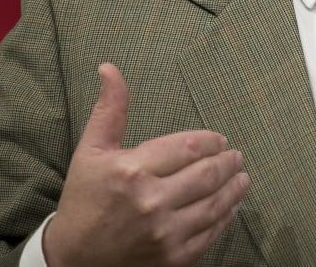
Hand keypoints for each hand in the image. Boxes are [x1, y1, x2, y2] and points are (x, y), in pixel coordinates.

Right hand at [43, 63, 249, 266]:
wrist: (73, 258)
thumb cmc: (84, 198)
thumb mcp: (92, 150)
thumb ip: (110, 109)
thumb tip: (109, 68)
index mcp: (133, 170)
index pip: (188, 148)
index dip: (210, 142)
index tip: (219, 140)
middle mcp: (151, 201)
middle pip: (206, 174)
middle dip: (227, 162)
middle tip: (236, 155)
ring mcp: (164, 233)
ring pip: (214, 204)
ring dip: (234, 188)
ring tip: (242, 177)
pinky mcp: (172, 258)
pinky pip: (209, 233)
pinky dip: (226, 218)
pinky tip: (231, 206)